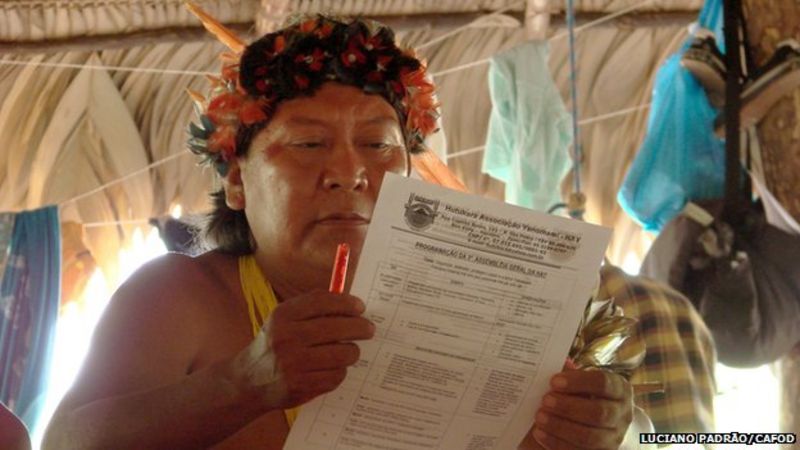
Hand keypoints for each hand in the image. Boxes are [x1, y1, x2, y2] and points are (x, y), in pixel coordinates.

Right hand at [231, 291, 373, 408]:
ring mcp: (293, 364)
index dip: (346, 303)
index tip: (360, 307)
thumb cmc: (275, 344)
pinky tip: (333, 368)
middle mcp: (286, 338)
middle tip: (369, 329)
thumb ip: (312, 308)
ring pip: (342, 354)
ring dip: (352, 352)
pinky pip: (336, 376)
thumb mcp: (284, 319)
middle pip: (337, 328)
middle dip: (360, 327)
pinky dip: (340, 371)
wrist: (249, 381)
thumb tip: (349, 302)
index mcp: (282, 316)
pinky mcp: (300, 386)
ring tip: (350, 350)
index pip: (323, 302)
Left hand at [519, 369, 632, 449]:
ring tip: (539, 417)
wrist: (613, 427)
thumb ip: (574, 375)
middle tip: (545, 400)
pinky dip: (557, 443)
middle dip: (568, 406)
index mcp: (620, 390)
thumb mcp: (590, 383)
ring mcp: (615, 439)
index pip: (603, 383)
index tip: (553, 381)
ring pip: (590, 437)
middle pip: (598, 413)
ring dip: (560, 427)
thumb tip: (561, 362)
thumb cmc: (594, 397)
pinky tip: (540, 434)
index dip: (578, 382)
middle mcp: (622, 415)